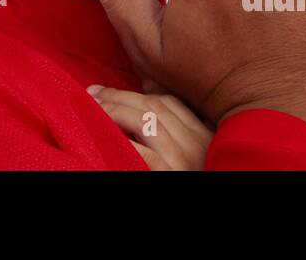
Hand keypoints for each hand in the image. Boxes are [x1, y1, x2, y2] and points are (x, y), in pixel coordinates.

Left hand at [87, 84, 213, 169]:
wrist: (212, 216)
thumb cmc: (187, 173)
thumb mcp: (190, 152)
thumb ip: (175, 130)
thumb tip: (143, 96)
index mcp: (204, 134)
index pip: (169, 102)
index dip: (136, 91)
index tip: (111, 90)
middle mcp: (197, 143)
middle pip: (153, 106)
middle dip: (118, 96)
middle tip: (93, 94)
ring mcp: (183, 159)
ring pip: (144, 120)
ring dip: (113, 111)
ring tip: (94, 110)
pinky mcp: (167, 175)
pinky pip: (139, 151)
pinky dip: (120, 140)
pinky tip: (104, 135)